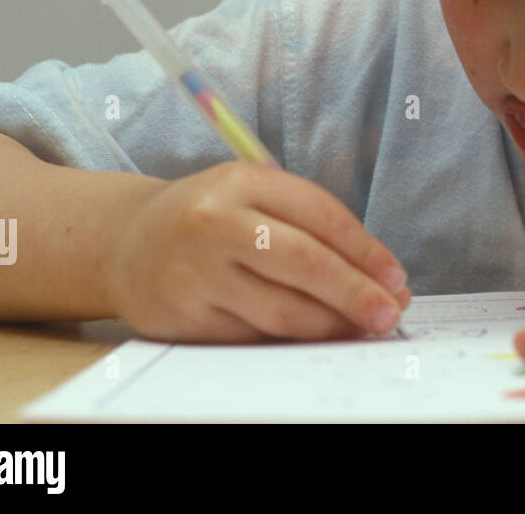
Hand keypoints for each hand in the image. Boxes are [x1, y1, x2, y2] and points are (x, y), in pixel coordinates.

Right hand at [105, 160, 410, 341]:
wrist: (127, 242)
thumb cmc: (212, 217)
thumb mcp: (256, 196)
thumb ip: (312, 225)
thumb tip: (379, 276)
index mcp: (244, 182)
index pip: (322, 217)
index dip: (366, 252)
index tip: (396, 278)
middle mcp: (216, 223)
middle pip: (305, 264)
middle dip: (356, 293)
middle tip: (389, 313)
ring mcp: (196, 273)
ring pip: (281, 310)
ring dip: (330, 325)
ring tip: (360, 329)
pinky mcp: (182, 317)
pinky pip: (252, 337)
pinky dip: (291, 342)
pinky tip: (315, 339)